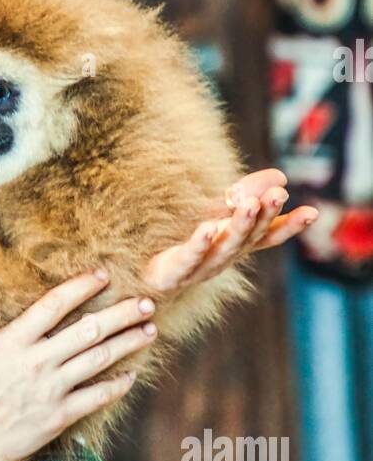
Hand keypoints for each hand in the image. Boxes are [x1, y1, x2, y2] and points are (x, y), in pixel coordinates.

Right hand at [0, 270, 157, 460]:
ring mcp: (50, 390)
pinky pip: (96, 397)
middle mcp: (36, 361)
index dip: (81, 286)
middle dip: (122, 314)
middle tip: (147, 302)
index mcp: (11, 341)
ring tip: (149, 331)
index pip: (54, 304)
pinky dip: (117, 386)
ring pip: (99, 359)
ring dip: (128, 343)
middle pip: (89, 329)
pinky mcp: (58, 416)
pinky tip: (132, 375)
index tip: (103, 275)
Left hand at [141, 168, 317, 297]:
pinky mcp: (172, 273)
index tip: (313, 213)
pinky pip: (188, 258)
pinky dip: (200, 244)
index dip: (290, 226)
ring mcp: (199, 268)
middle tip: (277, 195)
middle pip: (248, 238)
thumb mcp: (218, 217)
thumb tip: (281, 177)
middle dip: (264, 216)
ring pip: (224, 248)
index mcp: (236, 246)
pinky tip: (208, 229)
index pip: (268, 235)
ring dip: (238, 227)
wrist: (146, 283)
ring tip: (249, 205)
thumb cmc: (186, 249)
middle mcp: (222, 259)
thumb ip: (246, 195)